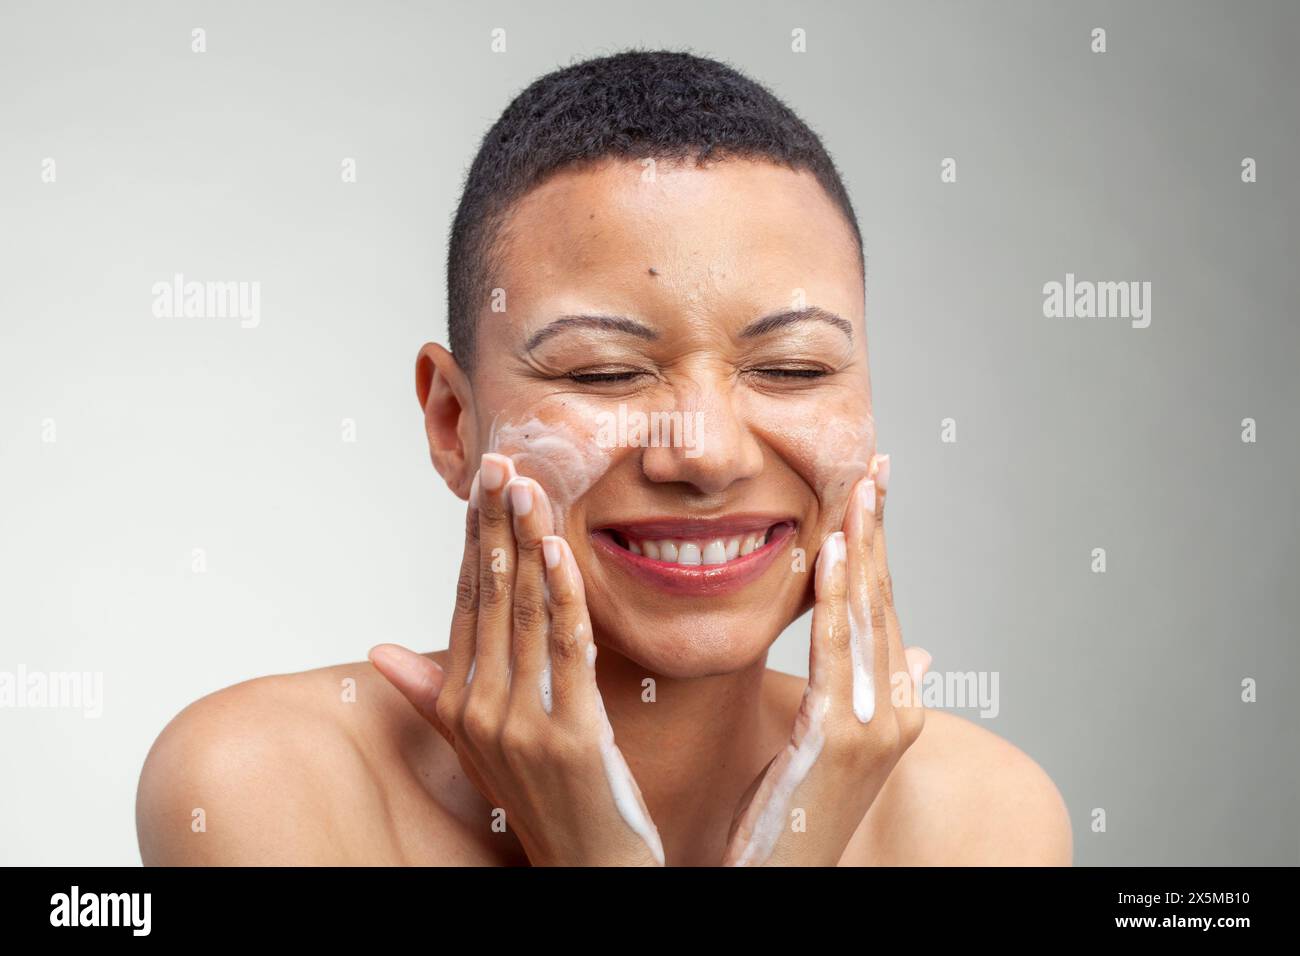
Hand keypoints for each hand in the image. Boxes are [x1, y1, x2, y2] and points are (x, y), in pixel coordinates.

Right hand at [370, 452, 663, 865]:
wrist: (585, 861)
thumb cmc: (538, 796)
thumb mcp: (474, 743)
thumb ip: (429, 693)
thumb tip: (376, 651)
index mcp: (459, 702)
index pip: (465, 601)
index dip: (474, 540)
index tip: (481, 487)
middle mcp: (481, 708)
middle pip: (490, 596)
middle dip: (496, 524)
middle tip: (501, 461)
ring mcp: (523, 722)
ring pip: (525, 612)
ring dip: (528, 543)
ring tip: (528, 486)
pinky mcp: (571, 733)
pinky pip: (566, 649)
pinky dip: (564, 594)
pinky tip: (559, 549)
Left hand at [723, 453, 931, 865]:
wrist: (782, 873)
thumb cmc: (795, 806)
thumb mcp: (832, 740)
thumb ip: (868, 688)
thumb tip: (918, 651)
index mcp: (894, 704)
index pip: (886, 608)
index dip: (879, 546)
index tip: (872, 491)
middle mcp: (895, 710)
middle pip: (884, 601)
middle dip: (877, 531)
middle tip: (874, 470)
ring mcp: (873, 724)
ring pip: (867, 616)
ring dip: (861, 547)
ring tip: (857, 490)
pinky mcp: (837, 735)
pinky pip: (834, 650)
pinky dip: (833, 597)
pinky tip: (829, 551)